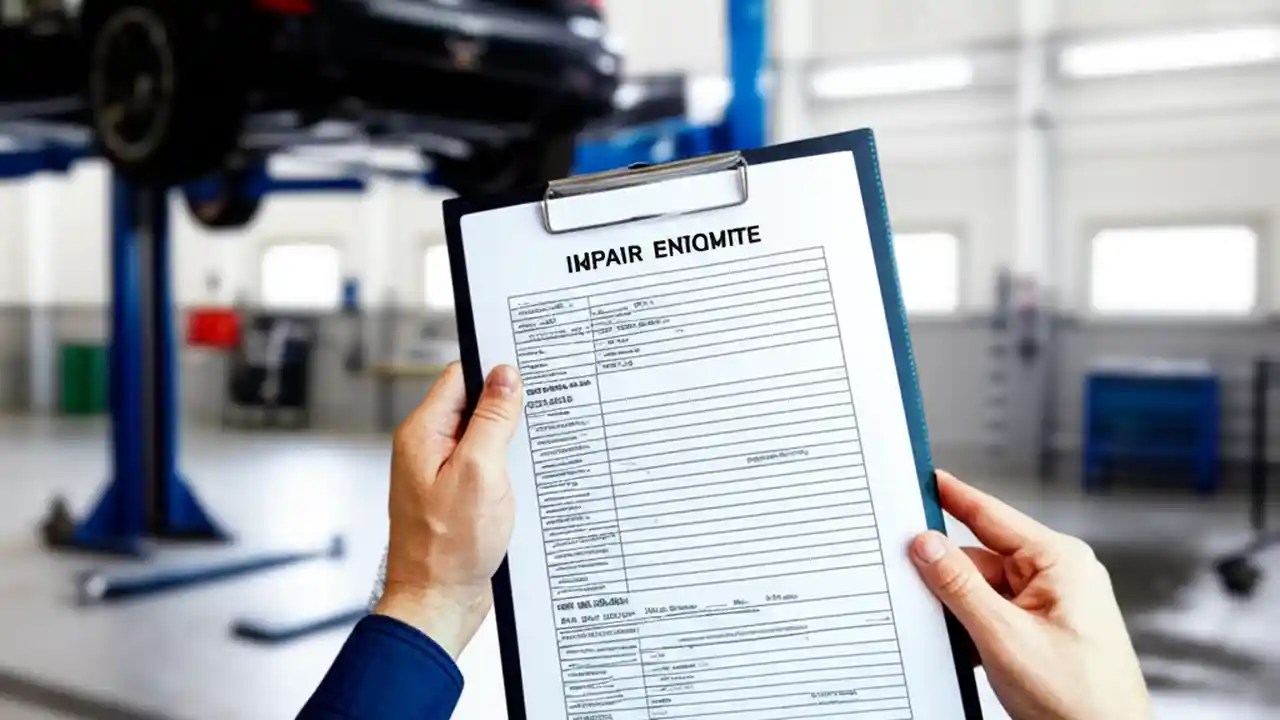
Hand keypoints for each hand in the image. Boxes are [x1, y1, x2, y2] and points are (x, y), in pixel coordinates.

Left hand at [374, 362, 521, 657]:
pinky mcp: (458, 495)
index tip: (528, 369)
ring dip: (511, 440)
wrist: (437, 602)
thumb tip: (504, 376)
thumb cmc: (449, 548)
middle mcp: (429, 448)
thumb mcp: (479, 473)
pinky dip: (508, 466)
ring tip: (533, 451)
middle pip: (474, 404)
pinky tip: (527, 477)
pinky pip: (486, 465)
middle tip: (540, 411)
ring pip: (484, 436)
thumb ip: (492, 420)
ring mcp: (443, 472)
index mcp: (424, 434)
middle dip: (508, 406)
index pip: (460, 377)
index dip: (494, 370)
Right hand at [910, 471, 1148, 719]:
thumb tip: (925, 545)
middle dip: (948, 576)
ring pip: (985, 588)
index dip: (953, 495)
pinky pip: (997, 612)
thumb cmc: (1078, 699)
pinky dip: (977, 627)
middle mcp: (1060, 574)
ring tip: (960, 640)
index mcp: (1059, 561)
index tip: (925, 477)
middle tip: (913, 586)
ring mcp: (1055, 602)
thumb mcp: (1003, 637)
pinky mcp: (1047, 627)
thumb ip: (959, 586)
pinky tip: (971, 651)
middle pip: (981, 557)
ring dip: (963, 610)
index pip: (991, 515)